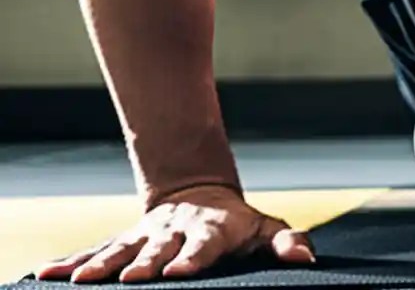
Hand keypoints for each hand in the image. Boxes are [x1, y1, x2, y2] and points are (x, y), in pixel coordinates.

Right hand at [33, 184, 314, 283]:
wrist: (200, 194)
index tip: (178, 273)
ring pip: (120, 250)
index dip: (191, 259)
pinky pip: (94, 251)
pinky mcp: (124, 241)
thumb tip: (306, 259)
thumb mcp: (266, 229)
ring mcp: (145, 237)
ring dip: (100, 265)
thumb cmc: (238, 224)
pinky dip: (70, 262)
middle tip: (128, 281)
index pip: (202, 247)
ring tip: (79, 281)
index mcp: (210, 231)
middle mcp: (174, 233)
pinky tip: (46, 274)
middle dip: (143, 265)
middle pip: (157, 250)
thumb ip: (287, 242)